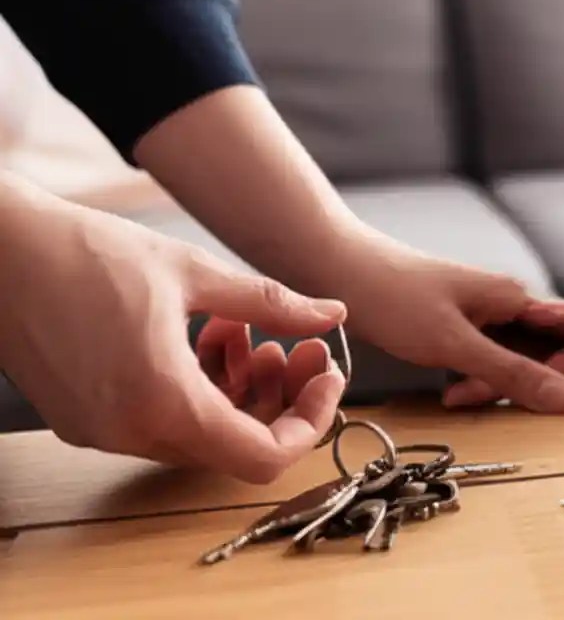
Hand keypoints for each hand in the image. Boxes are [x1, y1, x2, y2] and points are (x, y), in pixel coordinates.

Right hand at [0, 180, 347, 482]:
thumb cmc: (84, 252)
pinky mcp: (86, 420)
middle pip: (236, 445)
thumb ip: (272, 302)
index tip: (325, 376)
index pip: (264, 457)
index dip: (310, 421)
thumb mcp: (194, 271)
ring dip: (238, 389)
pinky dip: (198, 389)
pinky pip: (163, 421)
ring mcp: (104, 432)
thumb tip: (332, 313)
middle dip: (278, 397)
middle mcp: (131, 431)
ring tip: (241, 329)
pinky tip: (202, 336)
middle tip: (296, 346)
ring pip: (201, 433)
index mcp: (163, 402)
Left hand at [339, 241, 563, 413]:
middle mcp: (516, 306)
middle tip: (479, 389)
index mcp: (520, 301)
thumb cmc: (396, 296)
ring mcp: (496, 318)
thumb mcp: (453, 344)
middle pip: (563, 352)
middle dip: (541, 380)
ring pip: (526, 364)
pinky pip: (497, 365)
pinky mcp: (474, 329)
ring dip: (498, 388)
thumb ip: (510, 373)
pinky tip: (458, 390)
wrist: (344, 271)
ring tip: (455, 392)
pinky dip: (481, 384)